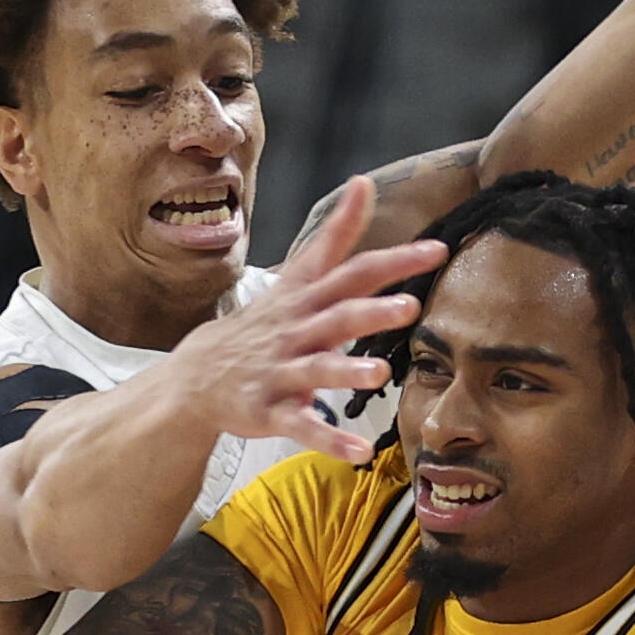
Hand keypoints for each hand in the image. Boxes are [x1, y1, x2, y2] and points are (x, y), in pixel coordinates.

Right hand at [158, 178, 435, 457]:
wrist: (198, 374)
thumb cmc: (264, 324)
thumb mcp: (297, 277)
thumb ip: (335, 236)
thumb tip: (363, 182)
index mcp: (307, 299)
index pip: (353, 272)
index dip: (394, 261)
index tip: (437, 251)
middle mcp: (295, 332)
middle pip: (335, 317)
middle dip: (371, 312)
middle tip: (409, 308)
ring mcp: (280, 372)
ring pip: (316, 370)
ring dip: (347, 372)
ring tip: (380, 374)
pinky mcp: (269, 410)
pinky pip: (301, 426)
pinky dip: (329, 439)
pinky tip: (358, 453)